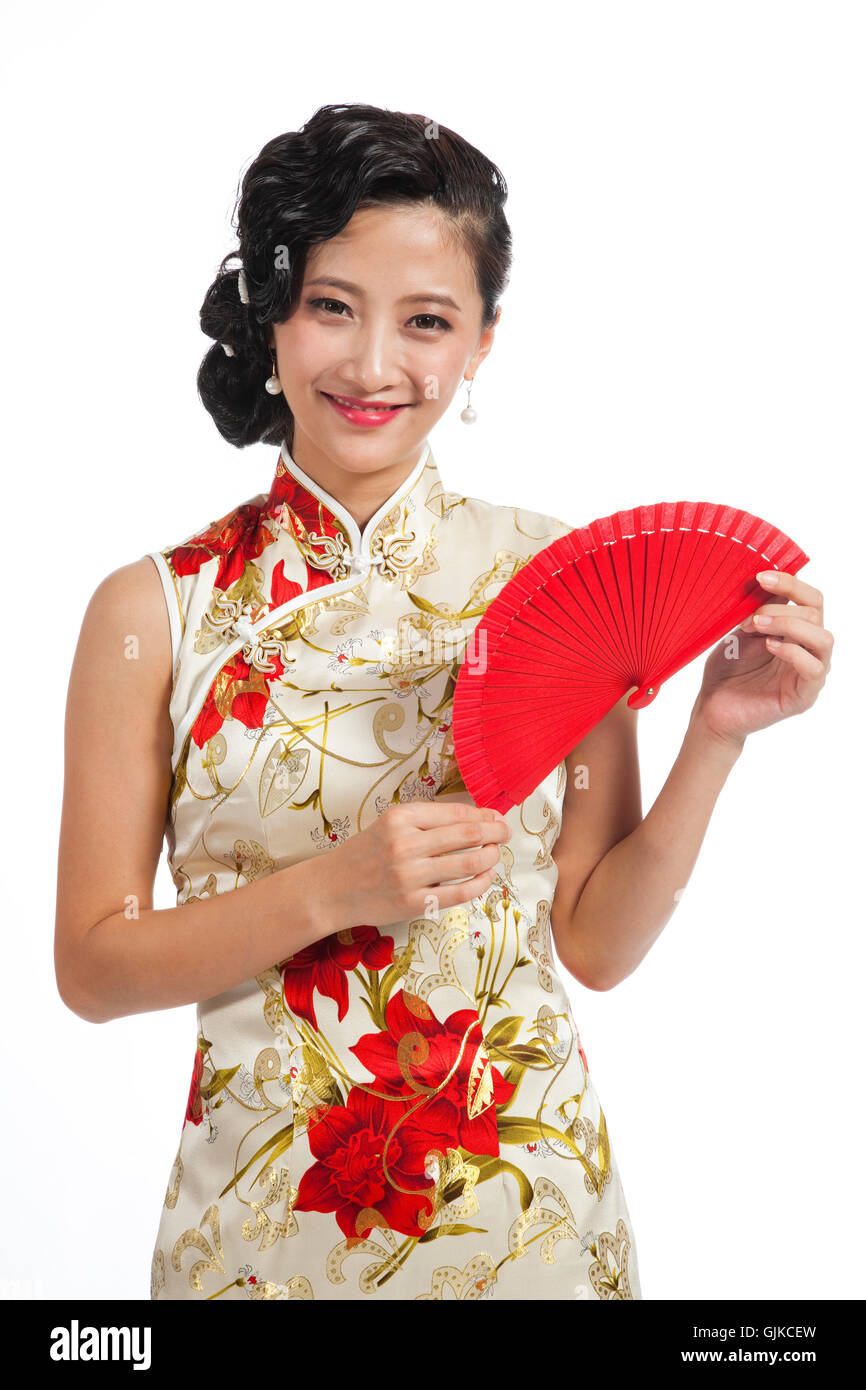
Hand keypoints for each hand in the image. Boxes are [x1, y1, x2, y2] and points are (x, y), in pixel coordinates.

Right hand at [327, 800, 511, 932]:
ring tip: (495, 853)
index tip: (495, 817)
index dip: (483, 815)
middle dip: (495, 832)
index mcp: (400, 818)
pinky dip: (480, 883)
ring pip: (468, 863)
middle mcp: (404, 844)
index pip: (455, 813)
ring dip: (490, 856)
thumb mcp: (390, 824)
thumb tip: (475, 817)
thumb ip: (426, 821)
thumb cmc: (365, 854)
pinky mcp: (413, 903)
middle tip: (505, 833)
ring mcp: (409, 875)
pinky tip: (486, 876)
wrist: (333, 889)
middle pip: (467, 835)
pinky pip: (459, 893)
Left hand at [693, 569, 832, 745]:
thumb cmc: (727, 669)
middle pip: (816, 614)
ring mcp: (810, 673)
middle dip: (781, 608)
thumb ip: (760, 609)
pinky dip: (793, 652)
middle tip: (751, 616)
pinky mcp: (805, 696)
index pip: (811, 600)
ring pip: (823, 638)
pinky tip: (769, 646)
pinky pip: (814, 669)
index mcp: (797, 631)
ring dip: (789, 625)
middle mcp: (809, 649)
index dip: (791, 584)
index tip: (761, 577)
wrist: (713, 706)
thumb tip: (769, 581)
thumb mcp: (742, 631)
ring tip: (758, 626)